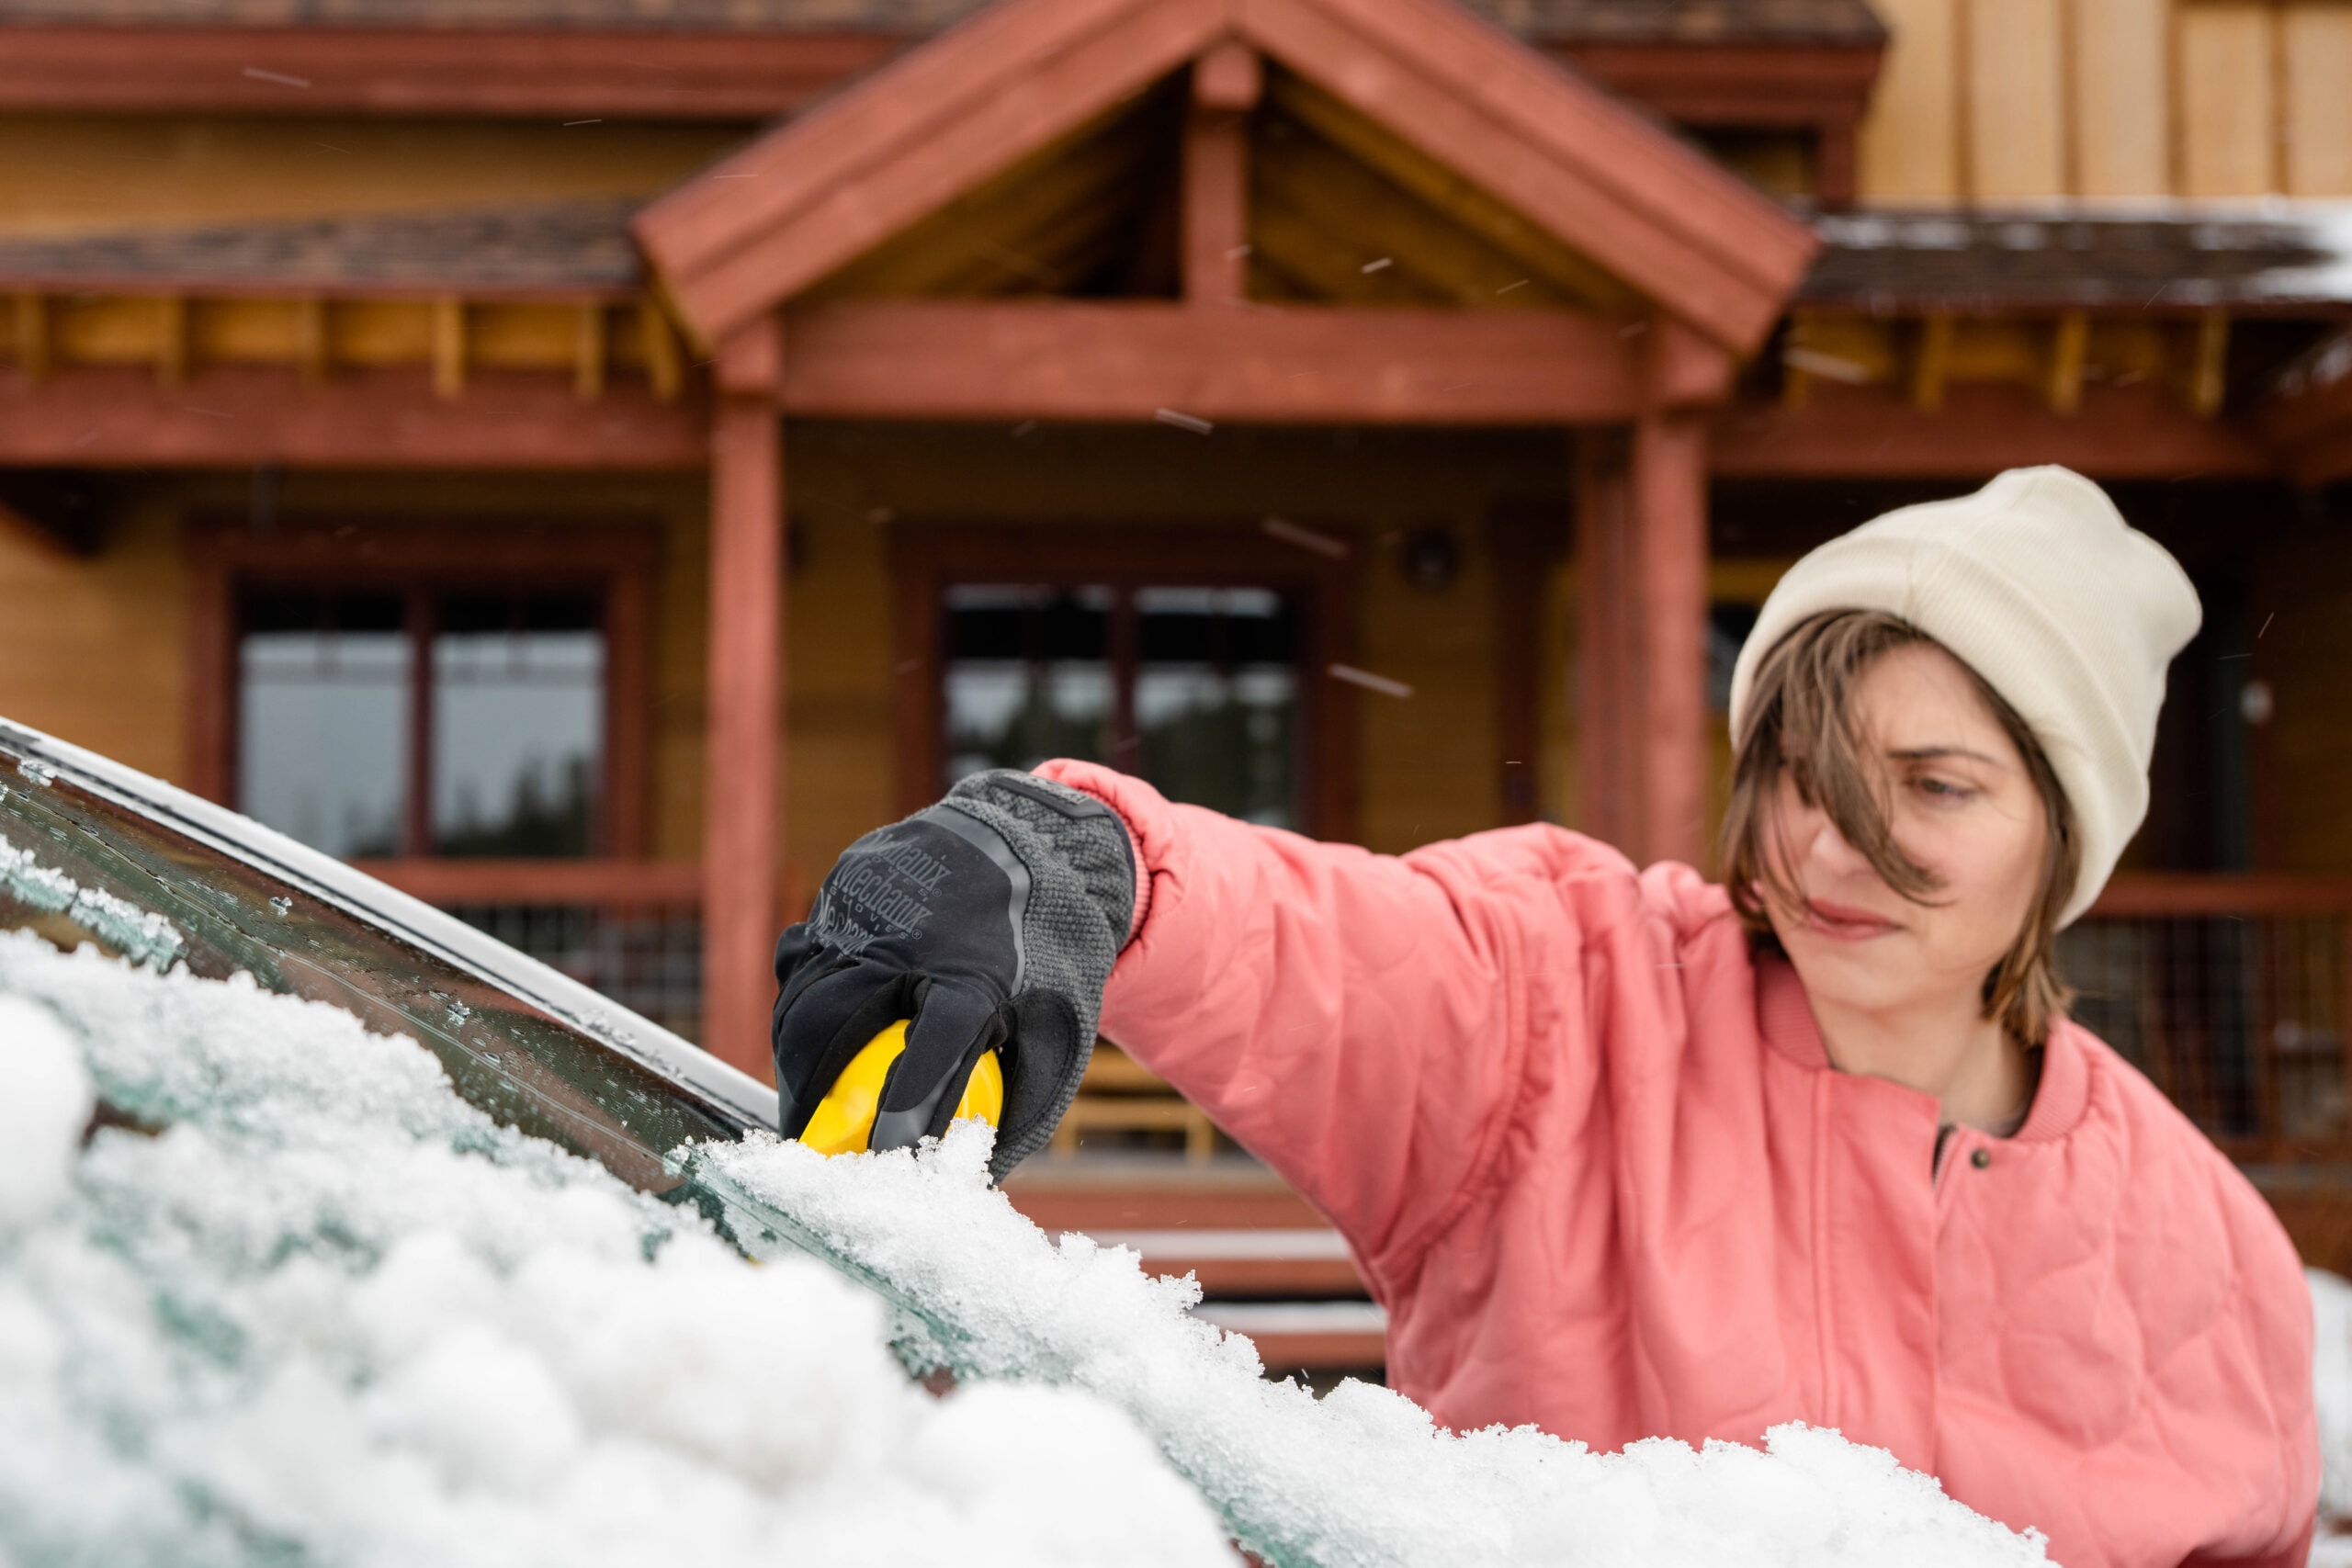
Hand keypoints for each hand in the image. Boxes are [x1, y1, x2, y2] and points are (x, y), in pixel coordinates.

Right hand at [772, 770, 1135, 1178]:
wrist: (1032, 841)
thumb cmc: (1048, 956)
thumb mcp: (1056, 1032)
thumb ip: (1020, 1108)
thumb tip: (972, 1181)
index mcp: (978, 970)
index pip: (934, 1048)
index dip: (903, 1106)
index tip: (878, 1157)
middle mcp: (913, 933)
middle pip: (833, 1025)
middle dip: (807, 1095)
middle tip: (807, 1146)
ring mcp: (871, 904)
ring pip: (804, 995)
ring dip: (793, 1059)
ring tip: (802, 1108)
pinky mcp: (844, 886)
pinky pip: (804, 961)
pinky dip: (797, 1009)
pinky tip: (804, 1047)